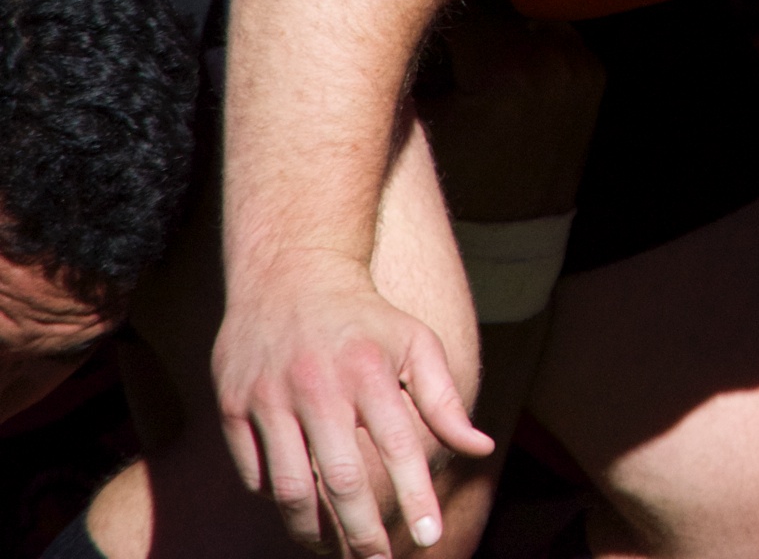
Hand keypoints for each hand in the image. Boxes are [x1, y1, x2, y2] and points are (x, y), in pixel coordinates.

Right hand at [213, 252, 492, 555]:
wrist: (291, 272)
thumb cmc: (366, 319)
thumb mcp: (417, 343)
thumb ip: (446, 400)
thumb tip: (481, 448)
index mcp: (370, 370)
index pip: (398, 447)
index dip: (416, 498)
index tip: (431, 537)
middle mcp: (318, 385)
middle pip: (340, 481)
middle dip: (362, 534)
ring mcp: (270, 397)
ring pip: (290, 489)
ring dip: (313, 531)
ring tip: (333, 550)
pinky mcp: (233, 406)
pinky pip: (254, 474)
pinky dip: (276, 499)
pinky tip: (298, 508)